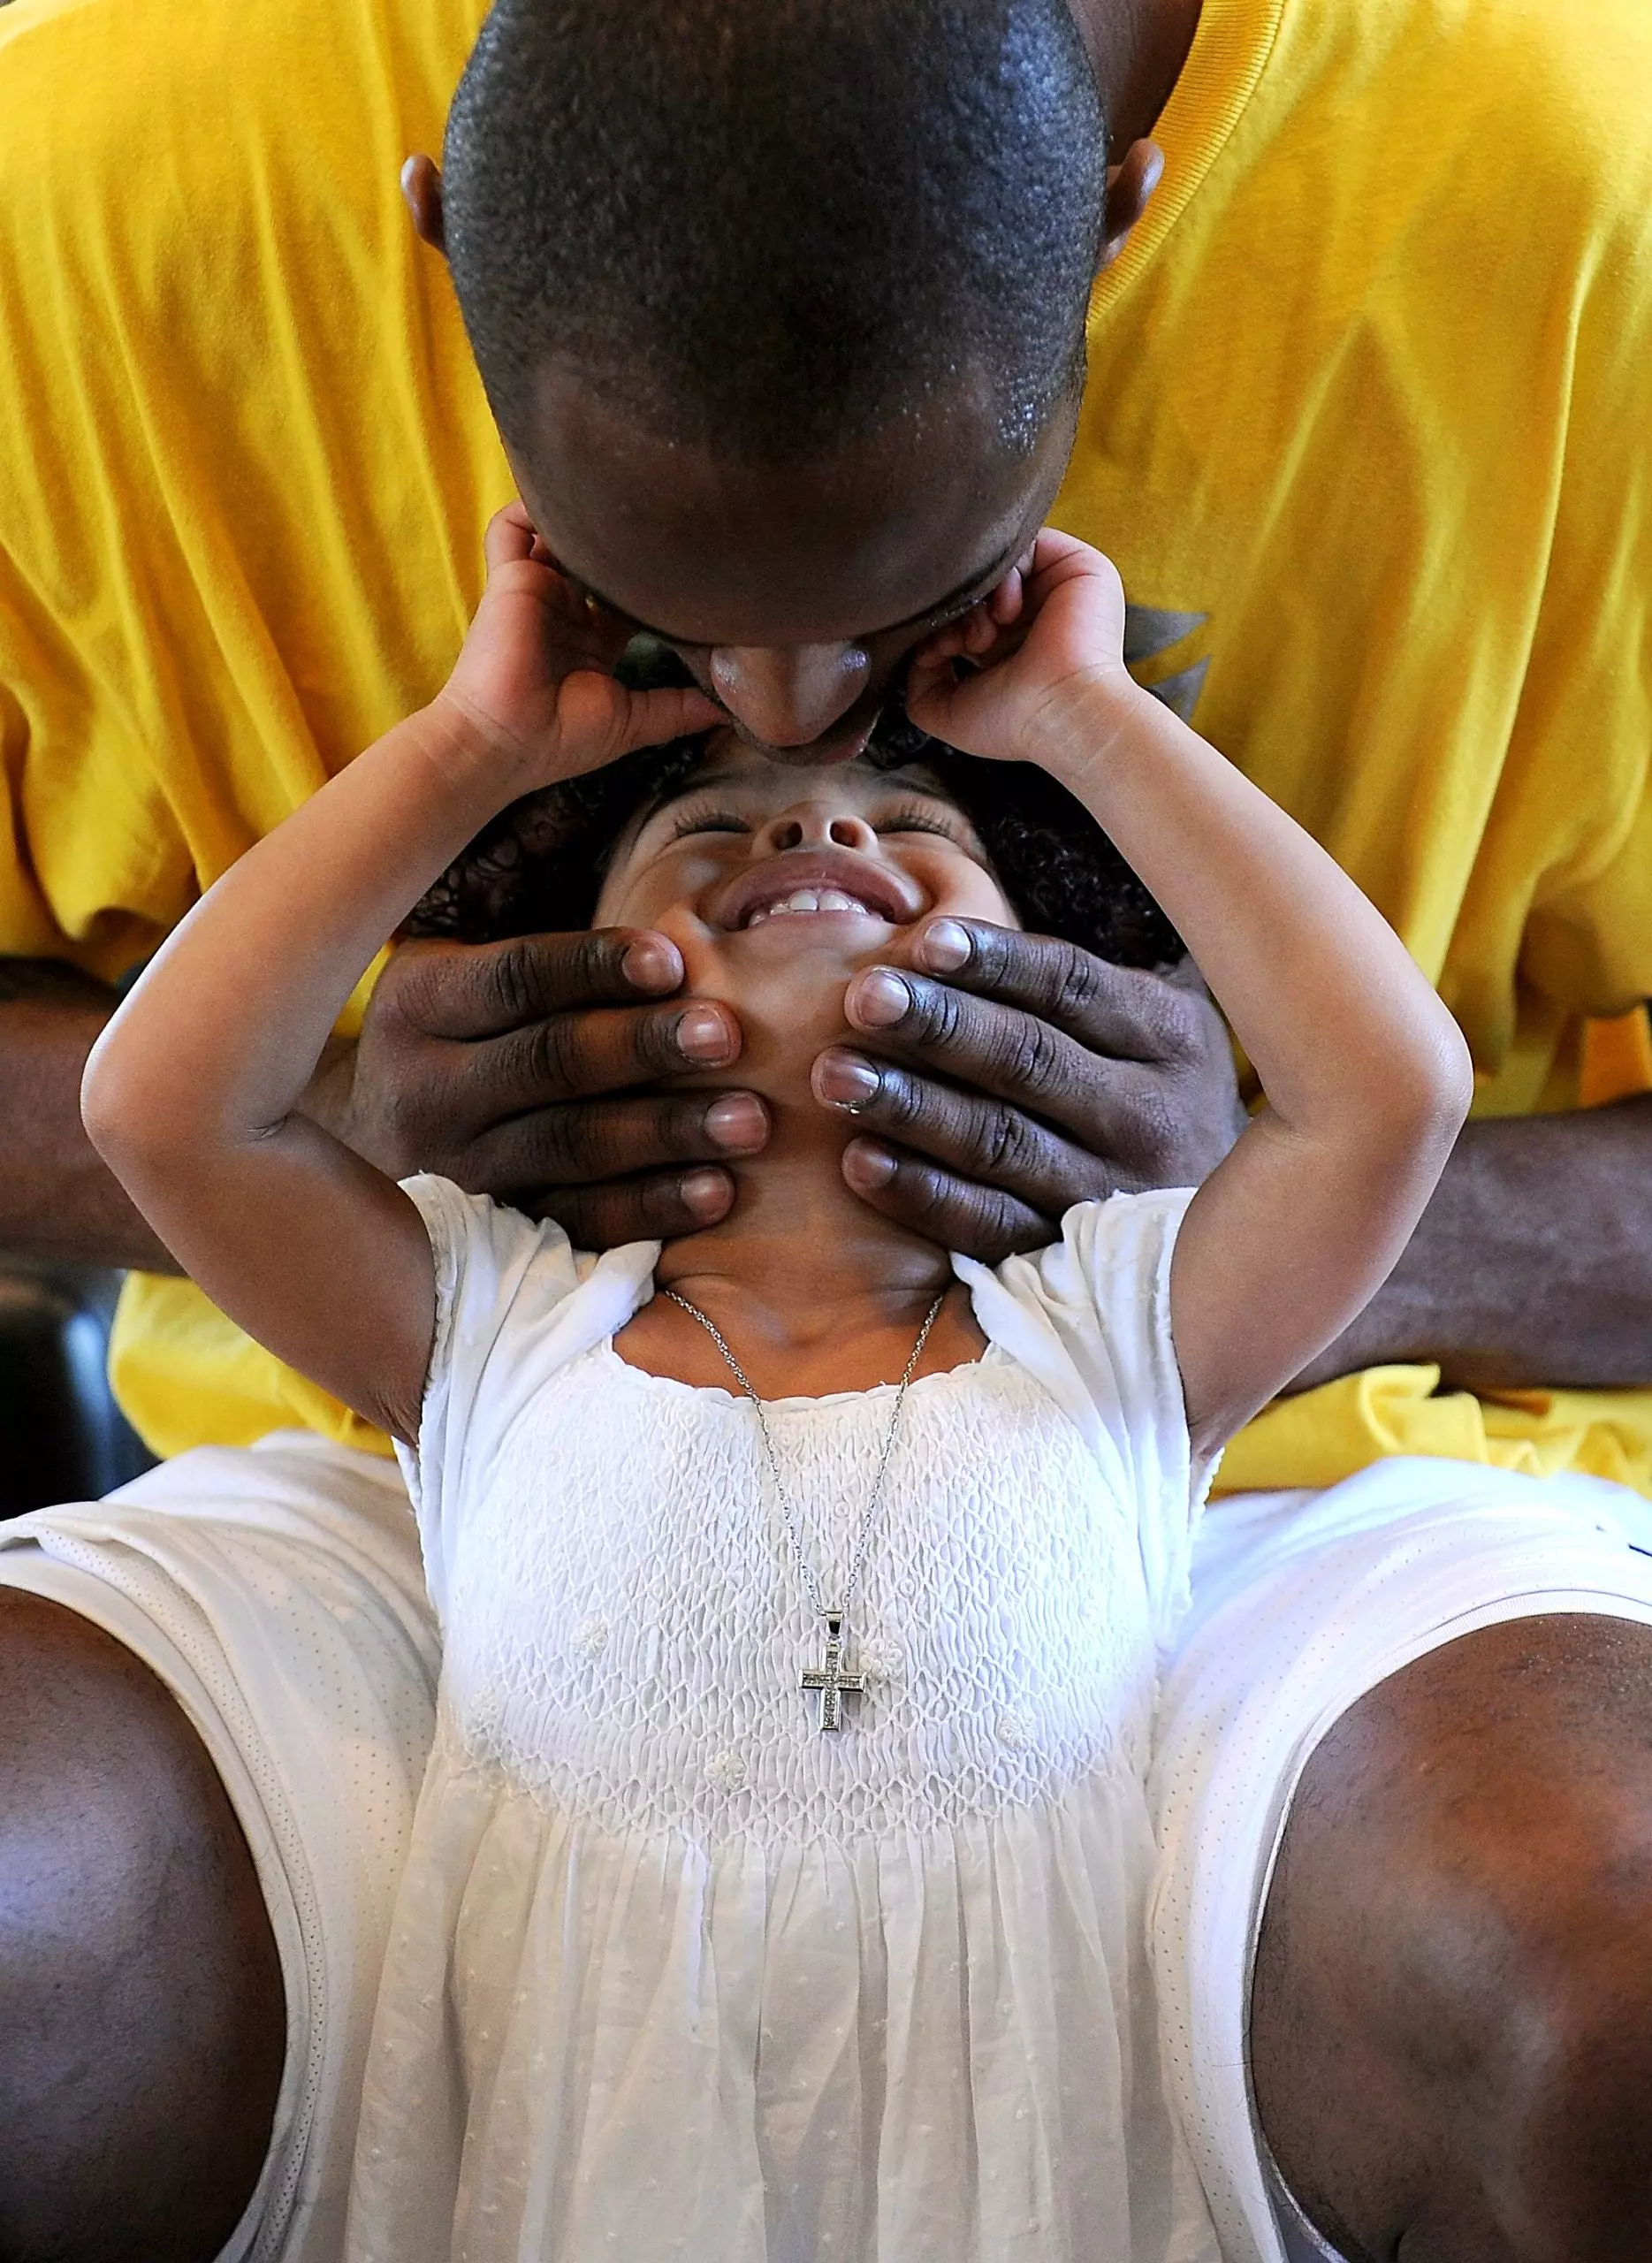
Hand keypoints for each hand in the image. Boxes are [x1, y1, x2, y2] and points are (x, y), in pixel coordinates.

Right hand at [308, 927, 772, 1244]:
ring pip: (569, 1150)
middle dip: (644, 1048)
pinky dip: (650, 1211)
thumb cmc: (453, 1031)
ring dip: (666, 1135)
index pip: (511, 977)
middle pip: (546, 1064)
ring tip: (750, 1122)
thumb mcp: (454, 962)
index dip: (591, 967)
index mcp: (420, 1001)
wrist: (353, 1151)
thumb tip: (616, 815)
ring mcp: (457, 1169)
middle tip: (731, 1035)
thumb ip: (523, 912)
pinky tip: (717, 1193)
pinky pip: (577, 1224)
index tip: (673, 957)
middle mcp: (426, 1086)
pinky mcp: (490, 1231)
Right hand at [435, 503, 717, 783]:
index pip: (629, 595)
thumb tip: (731, 711)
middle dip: (625, 539)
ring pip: (558, 533)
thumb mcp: (636, 723)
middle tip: (665, 520)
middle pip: (596, 558)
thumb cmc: (562, 739)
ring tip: (618, 502)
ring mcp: (538, 591)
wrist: (507, 742)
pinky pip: (510, 526)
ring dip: (580, 516)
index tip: (690, 570)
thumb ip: (680, 710)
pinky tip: (564, 503)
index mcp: (593, 640)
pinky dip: (529, 508)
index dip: (656, 581)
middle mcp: (566, 609)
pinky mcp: (512, 577)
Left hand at [809, 920, 1246, 1262]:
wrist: (1234, 1235)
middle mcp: (1150, 1114)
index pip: (1074, 986)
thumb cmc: (1149, 1101)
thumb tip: (931, 941)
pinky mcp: (1071, 1258)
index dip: (996, 963)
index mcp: (1170, 1036)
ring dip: (911, 1107)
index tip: (924, 941)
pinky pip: (988, 1225)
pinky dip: (921, 1194)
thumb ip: (1071, 992)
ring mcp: (1112, 1195)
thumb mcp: (1148, 1032)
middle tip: (861, 998)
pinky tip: (860, 1162)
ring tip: (836, 1075)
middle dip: (939, 1026)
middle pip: (1031, 1060)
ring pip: (1001, 1143)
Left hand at [904, 527, 1134, 766]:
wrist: (1062, 713)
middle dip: (956, 609)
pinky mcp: (1079, 566)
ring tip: (982, 636)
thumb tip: (919, 649)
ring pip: (999, 563)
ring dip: (978, 595)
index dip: (940, 624)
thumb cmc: (1012, 722)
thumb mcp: (945, 710)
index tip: (935, 652)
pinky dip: (1004, 574)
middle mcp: (1034, 614)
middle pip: (978, 583)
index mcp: (1009, 645)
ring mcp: (1056, 588)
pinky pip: (1028, 543)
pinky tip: (1005, 614)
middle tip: (957, 643)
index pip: (965, 610)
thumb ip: (920, 680)